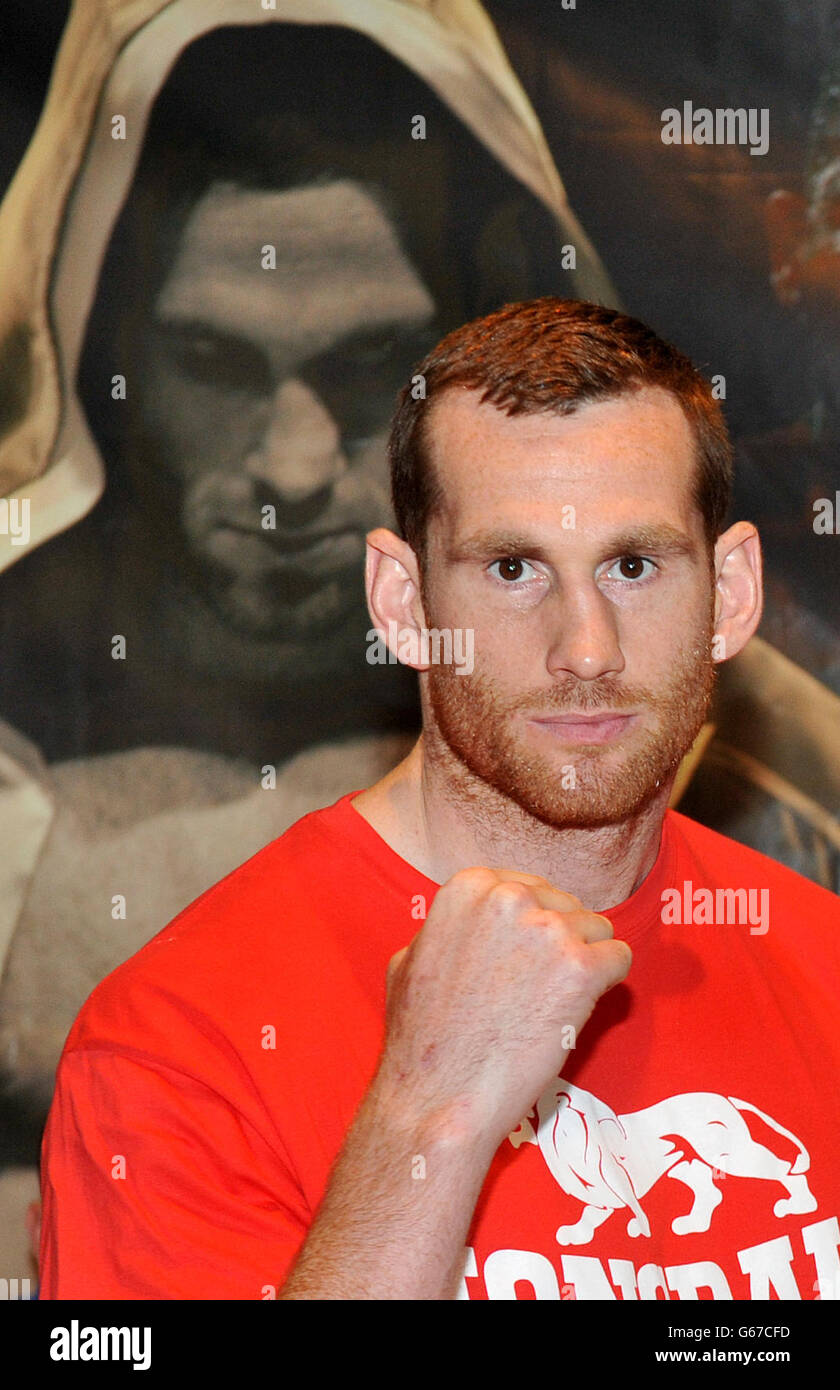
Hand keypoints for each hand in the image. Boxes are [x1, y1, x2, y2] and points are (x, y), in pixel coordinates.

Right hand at [378, 867, 630, 1152]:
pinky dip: (607, 983)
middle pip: (565, 904)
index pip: (528, 886)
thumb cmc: (420, 1037)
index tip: (526, 957)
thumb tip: (468, 922)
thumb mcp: (411, 958)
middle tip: (538, 988)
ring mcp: (548, 930)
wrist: (438, 1096)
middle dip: (559, 941)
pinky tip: (578, 1009)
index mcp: (469, 887)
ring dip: (583, 962)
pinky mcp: (581, 968)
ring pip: (596, 928)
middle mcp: (510, 897)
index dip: (531, 924)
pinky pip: (619, 957)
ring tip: (552, 1004)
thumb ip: (450, 928)